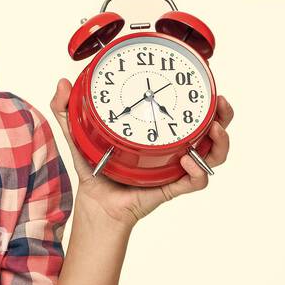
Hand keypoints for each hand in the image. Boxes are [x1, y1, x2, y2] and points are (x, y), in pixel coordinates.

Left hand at [50, 79, 233, 230]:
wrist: (95, 203)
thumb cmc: (94, 168)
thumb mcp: (79, 134)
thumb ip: (67, 109)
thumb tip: (61, 83)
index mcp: (159, 130)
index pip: (190, 109)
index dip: (204, 96)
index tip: (204, 81)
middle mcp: (174, 148)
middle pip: (213, 129)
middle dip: (223, 114)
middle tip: (219, 101)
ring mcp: (176, 168)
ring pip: (214, 155)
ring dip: (221, 141)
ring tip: (215, 129)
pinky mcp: (172, 187)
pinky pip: (196, 181)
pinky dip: (198, 171)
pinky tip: (189, 161)